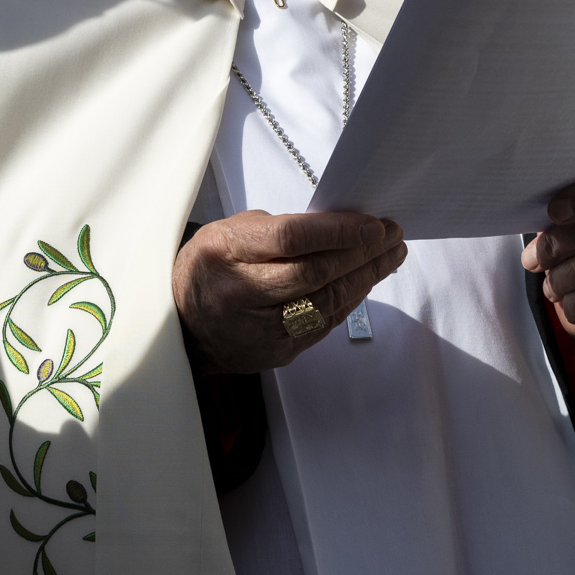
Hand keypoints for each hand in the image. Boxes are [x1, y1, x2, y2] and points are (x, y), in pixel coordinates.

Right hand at [173, 210, 406, 374]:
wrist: (183, 327)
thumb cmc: (211, 267)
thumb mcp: (229, 232)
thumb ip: (278, 228)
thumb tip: (336, 226)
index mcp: (225, 251)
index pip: (290, 239)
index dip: (336, 231)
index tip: (372, 223)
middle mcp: (241, 292)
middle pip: (315, 272)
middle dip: (362, 252)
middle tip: (392, 234)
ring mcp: (260, 328)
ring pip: (326, 301)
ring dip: (366, 277)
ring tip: (391, 255)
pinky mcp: (278, 351)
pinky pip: (324, 323)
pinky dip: (349, 299)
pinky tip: (365, 280)